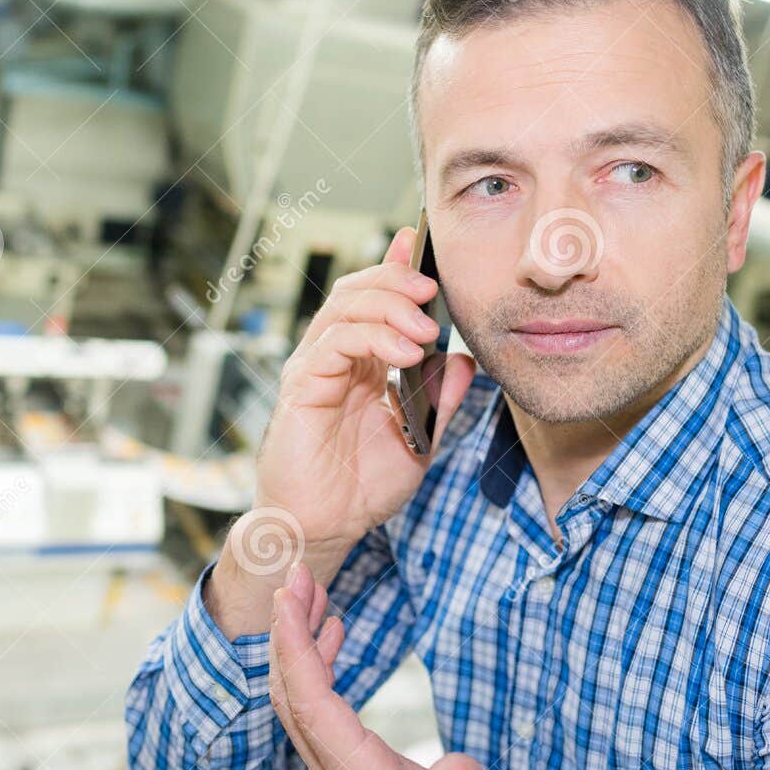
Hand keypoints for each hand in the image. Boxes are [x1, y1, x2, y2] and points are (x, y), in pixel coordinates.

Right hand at [208, 227, 475, 638]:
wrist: (325, 528)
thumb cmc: (362, 487)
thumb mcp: (420, 438)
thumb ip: (441, 398)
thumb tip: (466, 360)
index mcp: (362, 361)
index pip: (376, 300)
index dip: (397, 267)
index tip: (421, 242)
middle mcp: (335, 356)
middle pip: (360, 291)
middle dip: (398, 281)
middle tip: (432, 289)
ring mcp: (316, 367)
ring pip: (346, 307)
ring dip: (390, 308)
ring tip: (425, 329)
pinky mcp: (303, 385)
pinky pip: (333, 341)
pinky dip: (371, 337)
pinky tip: (404, 353)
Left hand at [267, 562, 559, 769]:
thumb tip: (455, 769)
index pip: (313, 706)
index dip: (297, 649)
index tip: (290, 598)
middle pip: (293, 696)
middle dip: (288, 633)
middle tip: (296, 574)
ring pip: (300, 700)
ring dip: (300, 644)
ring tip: (311, 592)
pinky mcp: (349, 767)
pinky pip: (318, 707)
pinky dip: (318, 663)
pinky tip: (333, 632)